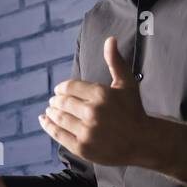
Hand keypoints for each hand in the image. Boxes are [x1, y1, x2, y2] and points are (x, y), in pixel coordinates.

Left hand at [40, 36, 148, 167]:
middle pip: (62, 102)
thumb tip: (110, 39)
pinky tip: (44, 120)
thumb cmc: (134, 110)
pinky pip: (58, 135)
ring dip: (51, 112)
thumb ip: (115, 61)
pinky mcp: (82, 147)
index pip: (69, 87)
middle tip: (54, 101)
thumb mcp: (127, 83)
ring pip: (59, 118)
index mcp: (101, 94)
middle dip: (56, 101)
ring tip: (50, 110)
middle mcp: (93, 112)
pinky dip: (48, 126)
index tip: (59, 90)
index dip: (61, 88)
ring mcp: (87, 131)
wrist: (143, 142)